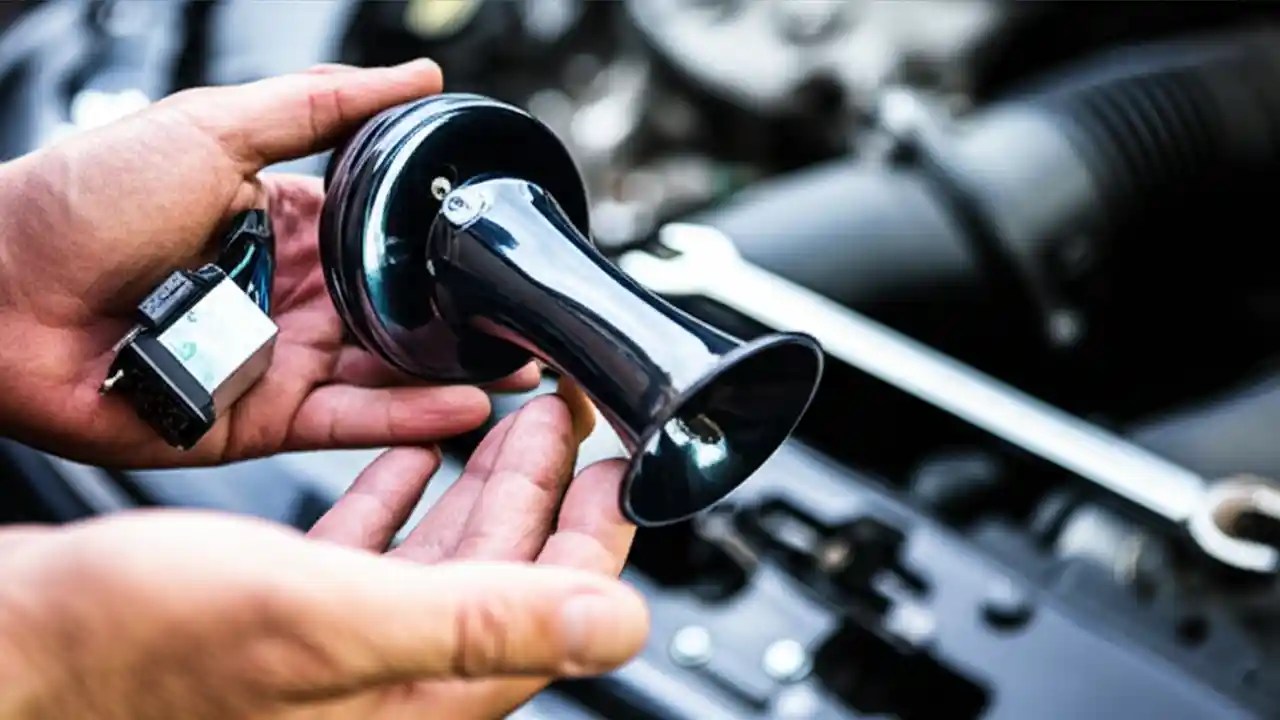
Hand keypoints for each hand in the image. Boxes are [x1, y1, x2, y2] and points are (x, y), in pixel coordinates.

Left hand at [0, 61, 538, 465]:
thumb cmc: (81, 200)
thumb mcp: (214, 125)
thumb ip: (321, 107)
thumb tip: (415, 78)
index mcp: (283, 226)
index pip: (383, 242)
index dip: (440, 253)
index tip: (499, 254)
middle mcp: (287, 298)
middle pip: (394, 317)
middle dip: (462, 327)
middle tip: (528, 330)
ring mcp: (273, 361)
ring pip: (380, 374)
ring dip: (449, 377)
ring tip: (515, 373)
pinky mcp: (254, 421)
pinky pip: (340, 421)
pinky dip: (399, 418)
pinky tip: (455, 409)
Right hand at [0, 393, 643, 718]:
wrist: (18, 649)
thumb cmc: (133, 646)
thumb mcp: (327, 616)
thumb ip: (480, 620)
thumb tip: (619, 624)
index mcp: (417, 685)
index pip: (556, 608)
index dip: (600, 532)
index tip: (623, 464)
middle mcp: (387, 671)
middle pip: (508, 568)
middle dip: (546, 485)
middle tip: (568, 412)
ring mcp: (337, 639)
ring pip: (447, 550)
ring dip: (484, 480)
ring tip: (512, 418)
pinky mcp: (286, 609)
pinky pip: (375, 546)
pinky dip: (402, 493)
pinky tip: (410, 456)